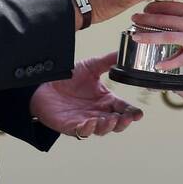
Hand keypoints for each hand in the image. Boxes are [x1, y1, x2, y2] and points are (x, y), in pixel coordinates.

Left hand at [28, 53, 143, 138]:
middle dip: (123, 122)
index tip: (139, 114)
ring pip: (101, 130)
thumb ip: (108, 61)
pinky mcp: (70, 126)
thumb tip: (124, 52)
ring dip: (107, 126)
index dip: (132, 113)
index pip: (123, 108)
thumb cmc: (69, 77)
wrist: (44, 83)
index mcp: (105, 100)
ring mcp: (85, 121)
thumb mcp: (91, 66)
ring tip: (111, 120)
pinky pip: (81, 131)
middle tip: (127, 118)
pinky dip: (87, 129)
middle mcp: (97, 113)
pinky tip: (91, 122)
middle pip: (115, 123)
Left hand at [129, 1, 182, 70]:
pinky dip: (167, 63)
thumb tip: (172, 6)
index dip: (152, 6)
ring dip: (148, 36)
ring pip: (165, 37)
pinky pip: (179, 59)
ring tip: (135, 36)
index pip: (167, 5)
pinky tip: (157, 65)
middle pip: (162, 19)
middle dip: (145, 18)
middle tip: (133, 19)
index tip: (145, 8)